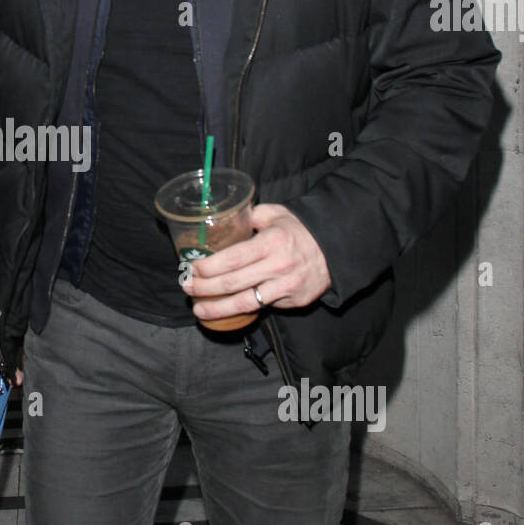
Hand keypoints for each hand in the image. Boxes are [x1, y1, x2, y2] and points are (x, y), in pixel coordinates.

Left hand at [182, 204, 331, 322]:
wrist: (336, 251)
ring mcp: (286, 288)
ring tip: (199, 310)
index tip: (192, 268)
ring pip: (244, 303)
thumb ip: (251, 215)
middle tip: (187, 287)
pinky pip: (262, 306)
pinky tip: (226, 309)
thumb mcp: (277, 214)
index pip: (231, 259)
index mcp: (271, 243)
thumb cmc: (300, 231)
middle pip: (231, 284)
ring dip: (217, 308)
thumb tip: (223, 216)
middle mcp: (277, 267)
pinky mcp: (292, 302)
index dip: (207, 267)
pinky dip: (241, 309)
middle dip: (203, 288)